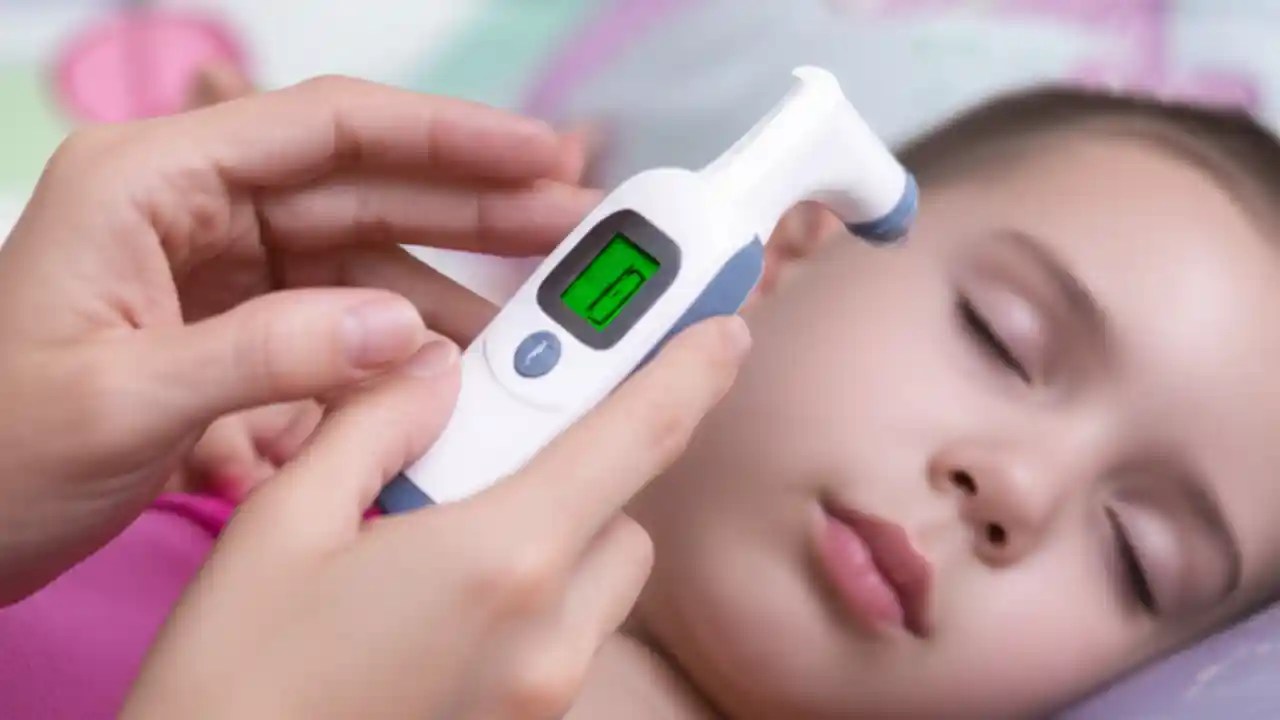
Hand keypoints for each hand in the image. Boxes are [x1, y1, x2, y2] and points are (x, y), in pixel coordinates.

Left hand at [0, 75, 594, 603]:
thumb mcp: (122, 403)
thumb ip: (268, 356)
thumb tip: (400, 331)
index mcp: (147, 184)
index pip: (326, 128)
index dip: (444, 134)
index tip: (534, 152)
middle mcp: (188, 212)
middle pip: (361, 189)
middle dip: (469, 207)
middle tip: (568, 226)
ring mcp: (212, 273)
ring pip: (358, 262)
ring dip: (441, 293)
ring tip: (527, 322)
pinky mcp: (229, 332)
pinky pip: (333, 327)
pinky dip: (387, 355)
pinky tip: (441, 377)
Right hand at [122, 315, 749, 719]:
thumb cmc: (233, 683)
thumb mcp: (282, 523)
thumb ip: (376, 424)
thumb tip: (434, 371)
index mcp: (502, 559)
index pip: (638, 436)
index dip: (693, 369)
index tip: (721, 329)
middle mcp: (548, 635)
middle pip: (619, 511)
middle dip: (572, 462)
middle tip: (484, 447)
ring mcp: (544, 695)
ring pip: (599, 579)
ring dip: (555, 536)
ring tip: (442, 542)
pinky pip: (565, 637)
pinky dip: (530, 599)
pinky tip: (438, 606)